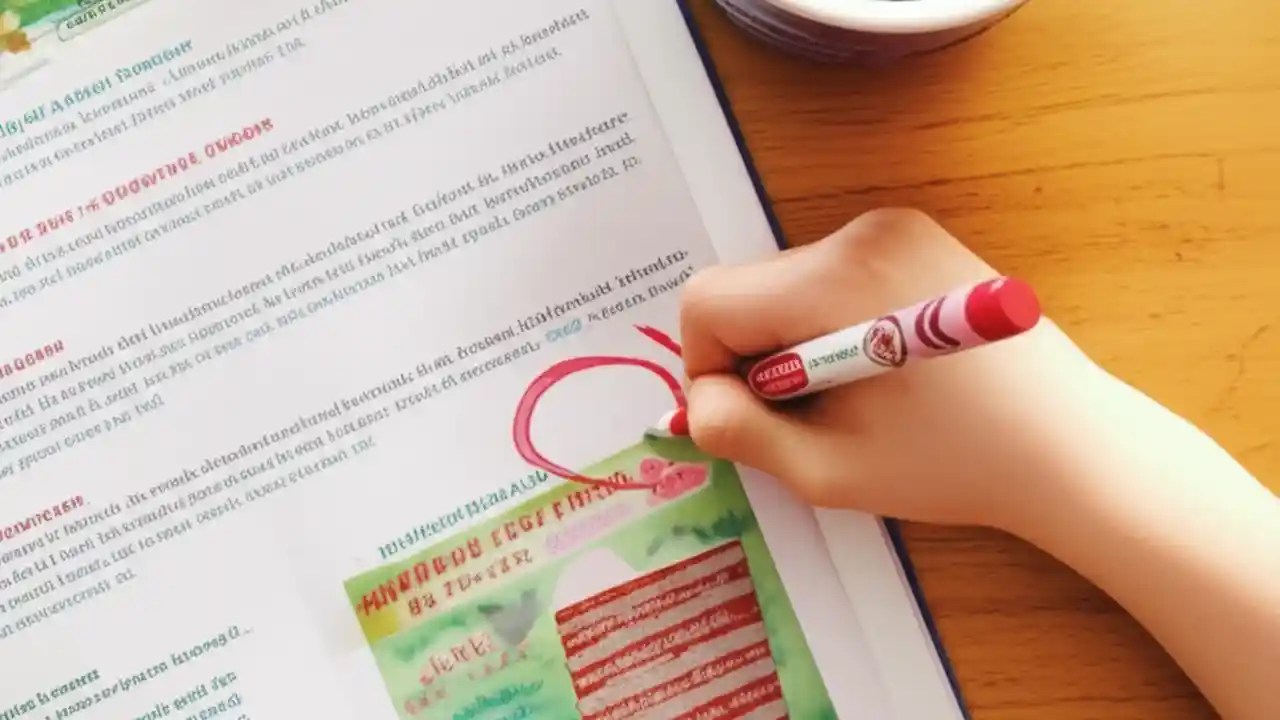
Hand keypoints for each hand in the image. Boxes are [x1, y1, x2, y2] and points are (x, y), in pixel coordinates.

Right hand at [680, 208, 1108, 532]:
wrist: (1071, 443)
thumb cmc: (955, 464)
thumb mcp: (828, 470)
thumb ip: (740, 433)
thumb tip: (693, 404)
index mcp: (834, 281)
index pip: (708, 301)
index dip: (709, 367)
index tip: (753, 416)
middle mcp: (859, 233)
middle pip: (747, 289)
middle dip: (754, 356)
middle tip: (808, 417)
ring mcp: (893, 228)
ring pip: (785, 283)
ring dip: (792, 342)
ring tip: (854, 397)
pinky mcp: (916, 237)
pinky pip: (829, 276)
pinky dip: (827, 322)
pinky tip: (879, 369)